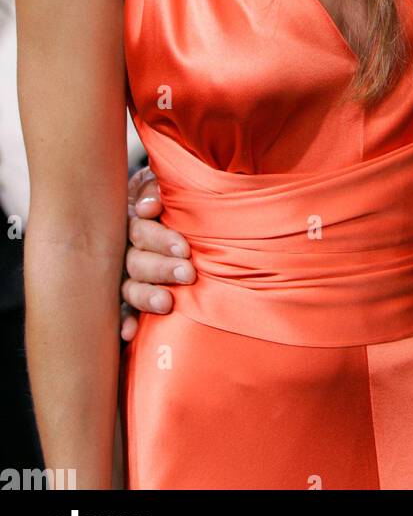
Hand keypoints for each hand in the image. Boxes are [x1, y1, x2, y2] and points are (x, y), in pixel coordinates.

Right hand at [120, 166, 195, 341]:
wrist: (156, 208)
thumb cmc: (167, 195)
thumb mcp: (160, 182)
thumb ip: (155, 187)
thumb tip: (150, 206)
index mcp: (132, 218)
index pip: (141, 230)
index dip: (160, 240)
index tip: (184, 248)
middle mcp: (123, 248)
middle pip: (137, 261)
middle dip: (162, 268)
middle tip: (188, 274)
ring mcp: (122, 274)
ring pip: (129, 287)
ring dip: (146, 296)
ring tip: (167, 304)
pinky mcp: (125, 295)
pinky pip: (121, 310)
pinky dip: (124, 321)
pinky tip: (129, 333)